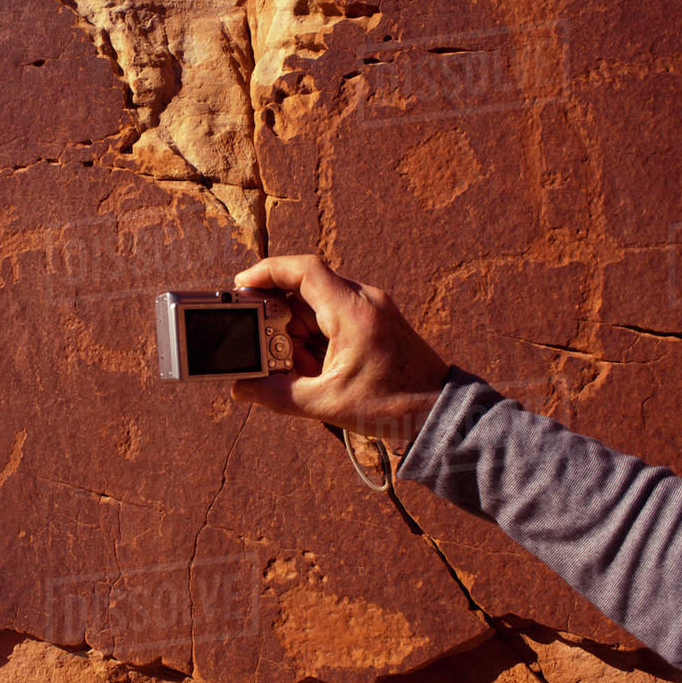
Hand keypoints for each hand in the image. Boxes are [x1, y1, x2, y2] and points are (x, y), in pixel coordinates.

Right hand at [231, 255, 448, 447]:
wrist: (440, 412)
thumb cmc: (393, 406)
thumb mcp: (327, 404)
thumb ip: (277, 395)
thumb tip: (241, 390)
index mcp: (353, 313)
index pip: (304, 270)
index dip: (268, 271)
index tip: (242, 285)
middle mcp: (364, 301)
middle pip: (305, 290)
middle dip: (278, 318)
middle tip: (263, 348)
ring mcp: (372, 308)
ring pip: (316, 305)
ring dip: (296, 333)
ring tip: (294, 369)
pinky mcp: (374, 320)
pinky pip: (332, 317)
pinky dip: (314, 338)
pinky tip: (312, 368)